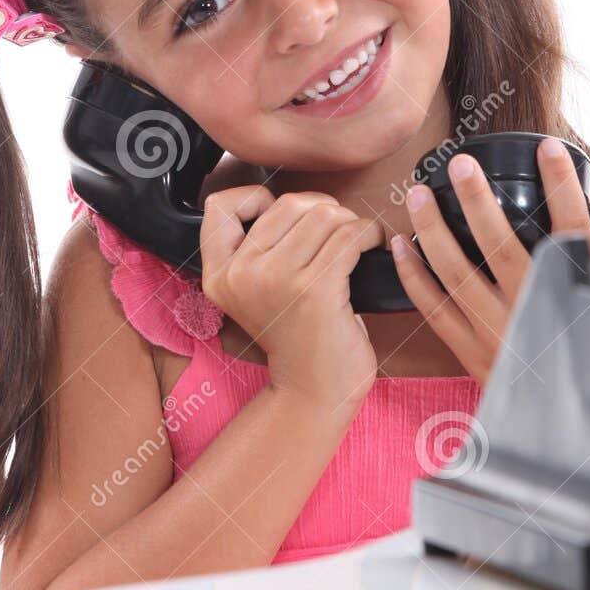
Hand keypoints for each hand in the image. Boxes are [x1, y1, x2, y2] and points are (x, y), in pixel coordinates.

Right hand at [199, 185, 384, 415]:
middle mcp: (240, 275)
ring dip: (349, 221)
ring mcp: (276, 281)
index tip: (282, 218)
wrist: (314, 392)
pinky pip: (350, 235)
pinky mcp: (315, 289)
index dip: (254, 198)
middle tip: (336, 231)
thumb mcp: (254, 293)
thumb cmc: (298, 337)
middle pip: (287, 203)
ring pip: (323, 214)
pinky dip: (368, 233)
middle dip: (321, 209)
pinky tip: (371, 245)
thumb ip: (258, 250)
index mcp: (219, 275)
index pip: (219, 205)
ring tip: (355, 240)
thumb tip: (301, 202)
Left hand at [391, 139, 589, 384]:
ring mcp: (498, 332)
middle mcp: (533, 311)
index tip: (550, 149)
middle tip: (460, 163)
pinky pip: (435, 309)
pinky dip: (414, 276)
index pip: (572, 230)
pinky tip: (401, 246)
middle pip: (502, 247)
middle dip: (477, 200)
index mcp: (572, 294)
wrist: (564, 421)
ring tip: (417, 195)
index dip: (561, 186)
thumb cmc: (584, 350)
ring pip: (458, 274)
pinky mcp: (471, 350)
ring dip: (433, 231)